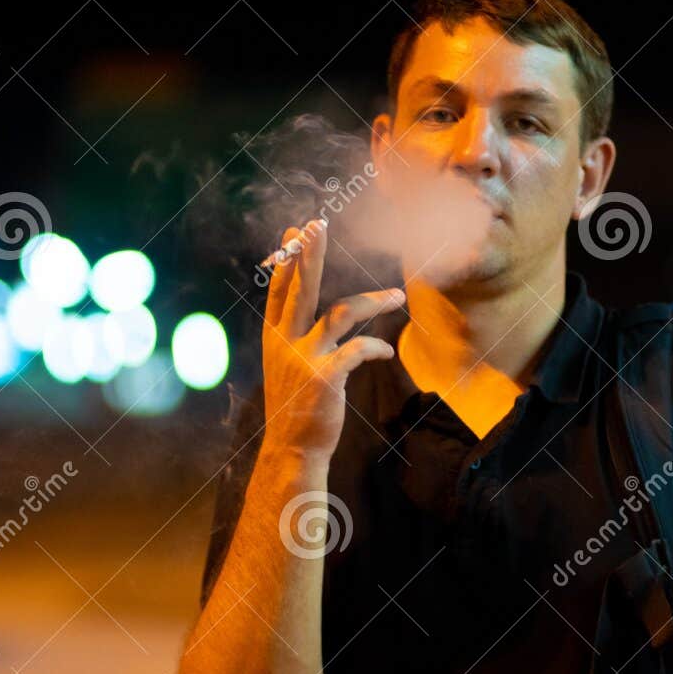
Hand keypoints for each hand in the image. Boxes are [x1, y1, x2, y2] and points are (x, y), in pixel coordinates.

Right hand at [260, 218, 404, 460]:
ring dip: (373, 301)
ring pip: (340, 313)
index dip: (287, 260)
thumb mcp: (285, 367)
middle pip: (300, 289)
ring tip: (398, 296)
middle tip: (317, 225)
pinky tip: (387, 350)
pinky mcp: (325, 377)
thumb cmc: (297, 406)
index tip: (294, 231)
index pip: (278, 290)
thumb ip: (295, 339)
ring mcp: (304, 358)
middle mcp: (285, 342)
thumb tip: (314, 315)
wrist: (293, 448)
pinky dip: (376, 347)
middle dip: (308, 255)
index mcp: (274, 337)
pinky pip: (357, 350)